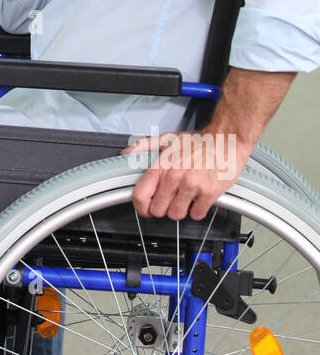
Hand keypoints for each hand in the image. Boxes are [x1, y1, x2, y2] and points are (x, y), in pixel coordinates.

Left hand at [124, 131, 249, 219]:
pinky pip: (197, 214)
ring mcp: (192, 186)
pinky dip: (198, 210)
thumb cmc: (199, 141)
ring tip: (186, 198)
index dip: (141, 207)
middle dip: (163, 208)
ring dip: (181, 210)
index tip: (146, 209)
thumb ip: (144, 146)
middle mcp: (175, 176)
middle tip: (170, 200)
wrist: (227, 139)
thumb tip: (127, 153)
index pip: (140, 196)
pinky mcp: (209, 193)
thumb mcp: (168, 139)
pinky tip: (199, 198)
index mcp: (162, 166)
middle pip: (158, 210)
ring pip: (176, 215)